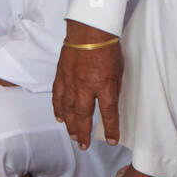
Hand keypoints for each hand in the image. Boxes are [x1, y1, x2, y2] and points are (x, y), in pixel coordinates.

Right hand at [52, 20, 122, 149]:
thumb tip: (110, 103)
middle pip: (82, 116)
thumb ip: (113, 88)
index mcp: (104, 85)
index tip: (113, 141)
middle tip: (83, 145)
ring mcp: (70, 82)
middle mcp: (85, 87)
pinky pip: (58, 96)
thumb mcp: (119, 71)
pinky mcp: (61, 76)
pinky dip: (58, 109)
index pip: (108, 113)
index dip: (111, 129)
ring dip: (69, 125)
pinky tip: (59, 118)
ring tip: (72, 136)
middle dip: (83, 132)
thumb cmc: (107, 48)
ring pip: (67, 109)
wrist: (88, 31)